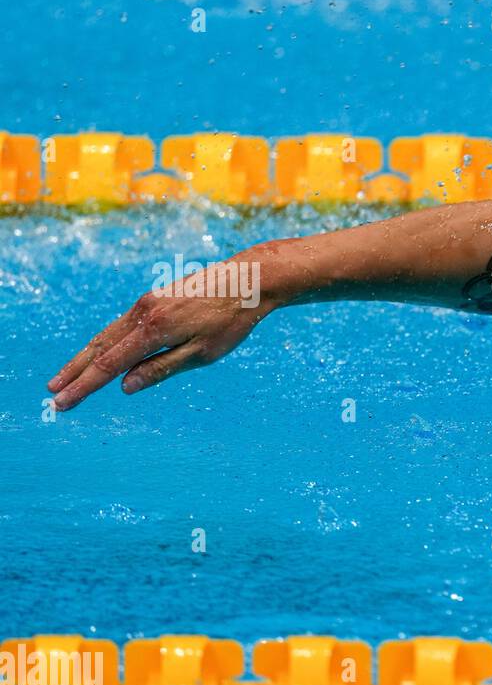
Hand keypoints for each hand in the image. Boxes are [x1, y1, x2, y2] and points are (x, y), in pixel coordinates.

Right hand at [47, 249, 292, 409]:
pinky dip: (104, 342)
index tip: (62, 403)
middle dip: (75, 373)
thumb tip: (125, 386)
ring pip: (107, 334)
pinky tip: (98, 354)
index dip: (84, 387)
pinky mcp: (153, 300)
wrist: (247, 280)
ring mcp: (146, 303)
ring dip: (84, 357)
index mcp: (154, 329)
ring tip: (65, 377)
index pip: (110, 365)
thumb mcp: (203, 353)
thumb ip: (162, 368)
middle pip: (100, 348)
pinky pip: (121, 325)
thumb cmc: (231, 321)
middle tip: (52, 394)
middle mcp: (143, 312)